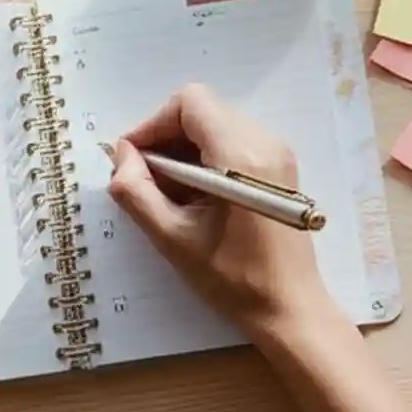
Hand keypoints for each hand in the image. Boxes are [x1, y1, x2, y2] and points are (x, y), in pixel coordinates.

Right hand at [108, 84, 332, 335]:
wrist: (289, 308)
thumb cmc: (232, 278)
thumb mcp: (172, 238)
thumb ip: (136, 191)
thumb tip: (121, 154)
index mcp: (241, 155)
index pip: (190, 103)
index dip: (153, 123)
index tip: (133, 159)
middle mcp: (265, 142)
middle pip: (203, 111)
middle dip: (167, 138)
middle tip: (146, 180)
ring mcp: (278, 152)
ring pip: (216, 124)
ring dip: (185, 150)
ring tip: (170, 193)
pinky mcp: (281, 166)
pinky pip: (234, 142)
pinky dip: (206, 158)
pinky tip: (196, 197)